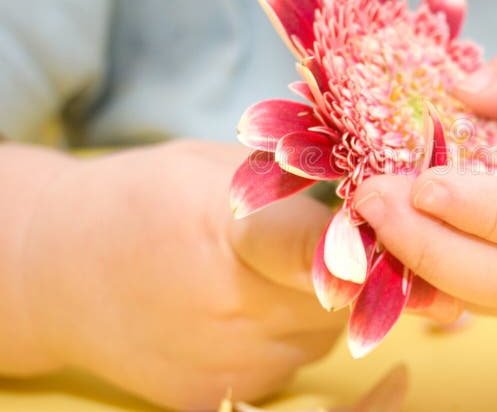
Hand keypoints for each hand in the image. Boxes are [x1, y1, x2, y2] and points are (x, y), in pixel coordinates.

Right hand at [21, 140, 344, 408]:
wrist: (58, 270)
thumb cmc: (143, 201)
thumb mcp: (213, 166)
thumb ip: (290, 187)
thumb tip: (363, 203)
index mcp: (225, 231)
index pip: (309, 250)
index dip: (353, 251)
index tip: (379, 246)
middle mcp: (228, 309)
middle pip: (340, 298)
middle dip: (347, 270)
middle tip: (313, 241)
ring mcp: (225, 364)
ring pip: (322, 335)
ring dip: (314, 306)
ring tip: (263, 275)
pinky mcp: (217, 398)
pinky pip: (290, 363)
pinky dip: (284, 337)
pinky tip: (242, 309)